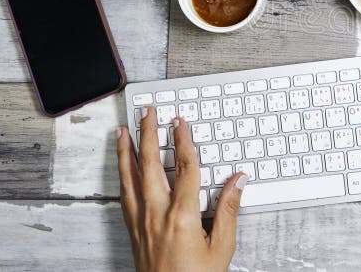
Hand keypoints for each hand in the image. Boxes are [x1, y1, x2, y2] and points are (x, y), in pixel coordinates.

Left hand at [117, 107, 247, 271]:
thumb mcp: (222, 247)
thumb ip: (228, 210)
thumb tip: (239, 181)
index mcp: (182, 217)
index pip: (185, 169)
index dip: (184, 141)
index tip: (180, 122)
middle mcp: (157, 215)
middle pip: (151, 165)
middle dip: (148, 135)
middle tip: (147, 114)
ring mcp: (141, 223)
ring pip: (130, 179)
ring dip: (126, 152)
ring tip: (123, 132)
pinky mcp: (133, 231)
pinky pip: (124, 196)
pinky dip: (122, 176)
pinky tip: (122, 168)